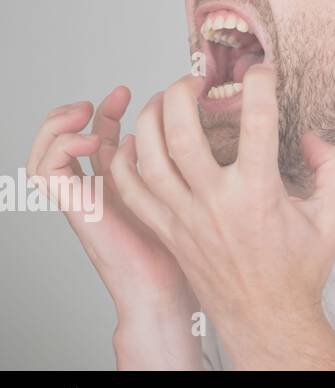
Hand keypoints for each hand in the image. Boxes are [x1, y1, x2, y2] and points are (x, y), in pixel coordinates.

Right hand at [27, 87, 196, 315]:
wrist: (169, 294)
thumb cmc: (195, 255)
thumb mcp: (203, 200)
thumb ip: (209, 173)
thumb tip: (234, 138)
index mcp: (129, 189)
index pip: (108, 141)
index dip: (115, 114)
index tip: (136, 92)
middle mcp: (102, 191)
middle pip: (79, 141)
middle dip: (91, 111)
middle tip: (120, 93)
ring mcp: (86, 198)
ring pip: (49, 152)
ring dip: (62, 123)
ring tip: (88, 111)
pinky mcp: (77, 207)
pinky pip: (47, 172)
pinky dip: (60, 145)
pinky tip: (92, 139)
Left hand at [110, 65, 334, 368]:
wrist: (266, 318)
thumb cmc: (299, 268)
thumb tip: (313, 139)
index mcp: (258, 193)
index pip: (256, 122)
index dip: (259, 85)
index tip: (262, 70)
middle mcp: (215, 202)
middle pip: (180, 133)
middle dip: (183, 92)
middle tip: (196, 79)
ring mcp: (184, 218)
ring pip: (147, 157)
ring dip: (150, 120)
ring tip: (164, 101)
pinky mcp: (167, 231)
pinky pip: (131, 190)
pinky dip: (125, 161)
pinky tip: (138, 143)